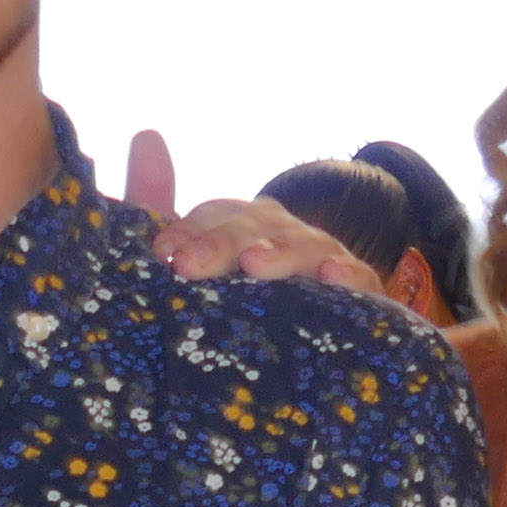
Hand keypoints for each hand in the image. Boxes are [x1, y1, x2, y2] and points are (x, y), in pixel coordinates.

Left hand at [121, 130, 384, 298]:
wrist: (284, 371)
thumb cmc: (223, 306)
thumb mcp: (184, 261)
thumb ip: (157, 205)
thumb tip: (146, 135)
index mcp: (242, 227)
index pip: (216, 215)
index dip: (190, 229)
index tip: (162, 252)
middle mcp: (283, 236)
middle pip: (257, 226)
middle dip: (221, 242)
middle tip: (187, 265)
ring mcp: (321, 261)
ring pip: (305, 247)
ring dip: (280, 252)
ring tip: (253, 264)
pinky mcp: (358, 295)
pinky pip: (359, 280)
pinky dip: (349, 276)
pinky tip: (332, 277)